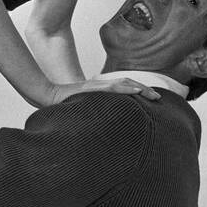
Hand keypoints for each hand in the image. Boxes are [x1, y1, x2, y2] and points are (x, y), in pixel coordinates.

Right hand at [43, 77, 159, 105]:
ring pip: (123, 84)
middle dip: (145, 90)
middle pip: (128, 83)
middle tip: (159, 98)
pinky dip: (125, 88)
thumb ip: (95, 111)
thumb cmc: (62, 106)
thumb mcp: (84, 108)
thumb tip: (107, 123)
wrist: (47, 97)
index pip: (124, 87)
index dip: (140, 90)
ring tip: (153, 95)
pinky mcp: (91, 89)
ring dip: (140, 88)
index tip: (153, 99)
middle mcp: (101, 86)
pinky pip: (111, 88)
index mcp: (101, 92)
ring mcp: (96, 87)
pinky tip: (136, 91)